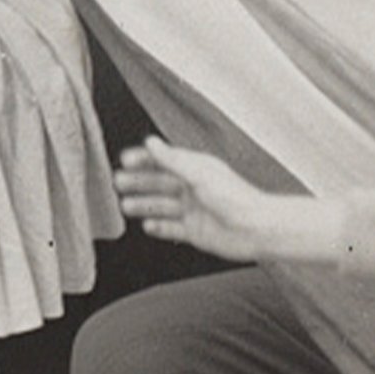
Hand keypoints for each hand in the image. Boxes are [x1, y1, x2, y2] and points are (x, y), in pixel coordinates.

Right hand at [113, 138, 292, 261]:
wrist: (257, 229)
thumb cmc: (235, 198)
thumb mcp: (198, 173)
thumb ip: (172, 159)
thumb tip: (150, 142)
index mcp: (194, 169)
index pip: (163, 161)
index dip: (143, 160)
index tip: (124, 161)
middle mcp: (192, 189)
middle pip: (158, 183)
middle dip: (138, 182)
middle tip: (118, 183)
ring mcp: (193, 211)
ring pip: (161, 206)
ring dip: (143, 205)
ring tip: (125, 206)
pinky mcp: (195, 232)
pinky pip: (171, 229)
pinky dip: (158, 228)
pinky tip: (148, 226)